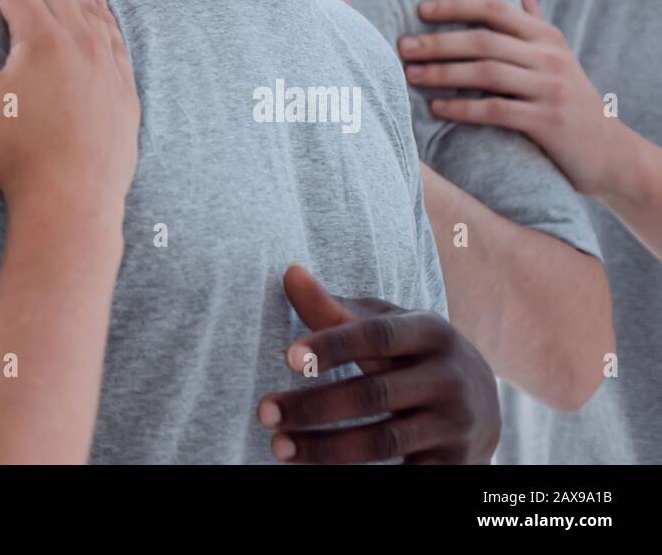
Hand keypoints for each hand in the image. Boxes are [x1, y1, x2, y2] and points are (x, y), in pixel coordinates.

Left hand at [257, 264, 498, 463]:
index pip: (377, 337)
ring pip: (382, 442)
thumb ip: (335, 308)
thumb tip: (289, 272)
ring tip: (278, 447)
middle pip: (373, 394)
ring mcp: (455, 425)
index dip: (331, 346)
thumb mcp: (386, 323)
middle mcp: (448, 378)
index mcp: (430, 332)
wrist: (483, 401)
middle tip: (264, 411)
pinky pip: (402, 474)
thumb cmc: (412, 352)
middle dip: (313, 406)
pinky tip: (316, 471)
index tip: (286, 357)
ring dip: (324, 449)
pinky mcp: (455, 465)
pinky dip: (358, 476)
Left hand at [399, 0, 625, 196]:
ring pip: (486, 74)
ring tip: (410, 75)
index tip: (420, 10)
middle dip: (438, 43)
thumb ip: (529, 13)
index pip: (494, 8)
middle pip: (483, 41)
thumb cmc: (568, 95)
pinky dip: (463, 108)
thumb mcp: (554, 51)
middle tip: (402, 47)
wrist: (609, 152)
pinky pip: (496, 110)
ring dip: (442, 73)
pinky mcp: (548, 122)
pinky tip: (437, 107)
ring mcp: (550, 89)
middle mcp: (549, 57)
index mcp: (545, 35)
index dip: (455, 5)